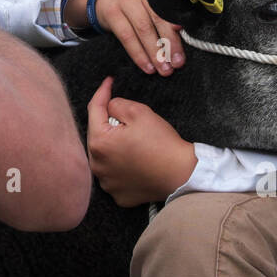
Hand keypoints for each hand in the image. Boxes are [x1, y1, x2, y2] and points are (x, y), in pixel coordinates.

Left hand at [86, 77, 196, 206]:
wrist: (182, 174)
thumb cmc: (162, 143)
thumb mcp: (139, 112)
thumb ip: (116, 104)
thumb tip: (108, 107)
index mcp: (99, 143)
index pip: (94, 110)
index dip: (102, 92)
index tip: (108, 81)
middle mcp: (97, 166)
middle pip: (97, 135)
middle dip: (108, 123)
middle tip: (127, 117)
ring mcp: (107, 183)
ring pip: (104, 156)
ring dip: (113, 146)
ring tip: (133, 141)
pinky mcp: (118, 195)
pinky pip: (114, 175)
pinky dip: (121, 167)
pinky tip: (135, 161)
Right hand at [91, 0, 183, 74]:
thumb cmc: (138, 0)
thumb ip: (168, 11)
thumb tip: (185, 34)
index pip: (169, 5)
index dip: (178, 20)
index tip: (186, 36)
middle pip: (158, 18)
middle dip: (169, 43)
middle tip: (178, 63)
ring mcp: (124, 2)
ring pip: (143, 30)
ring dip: (155, 53)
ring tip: (164, 69)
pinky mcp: (112, 14)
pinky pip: (127, 37)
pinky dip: (139, 55)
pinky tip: (148, 66)